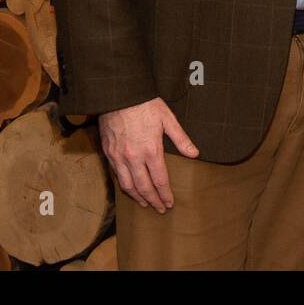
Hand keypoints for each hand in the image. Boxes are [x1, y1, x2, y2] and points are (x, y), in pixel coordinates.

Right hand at [98, 97, 198, 211]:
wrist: (119, 95)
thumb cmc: (145, 105)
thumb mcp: (168, 119)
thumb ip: (181, 139)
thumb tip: (194, 154)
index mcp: (151, 150)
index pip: (159, 180)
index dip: (165, 194)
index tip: (169, 203)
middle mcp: (133, 157)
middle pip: (143, 187)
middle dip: (153, 201)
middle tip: (159, 209)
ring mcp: (119, 156)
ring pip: (127, 185)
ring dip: (137, 197)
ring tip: (145, 203)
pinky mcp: (108, 152)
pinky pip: (116, 174)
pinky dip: (124, 185)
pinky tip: (129, 187)